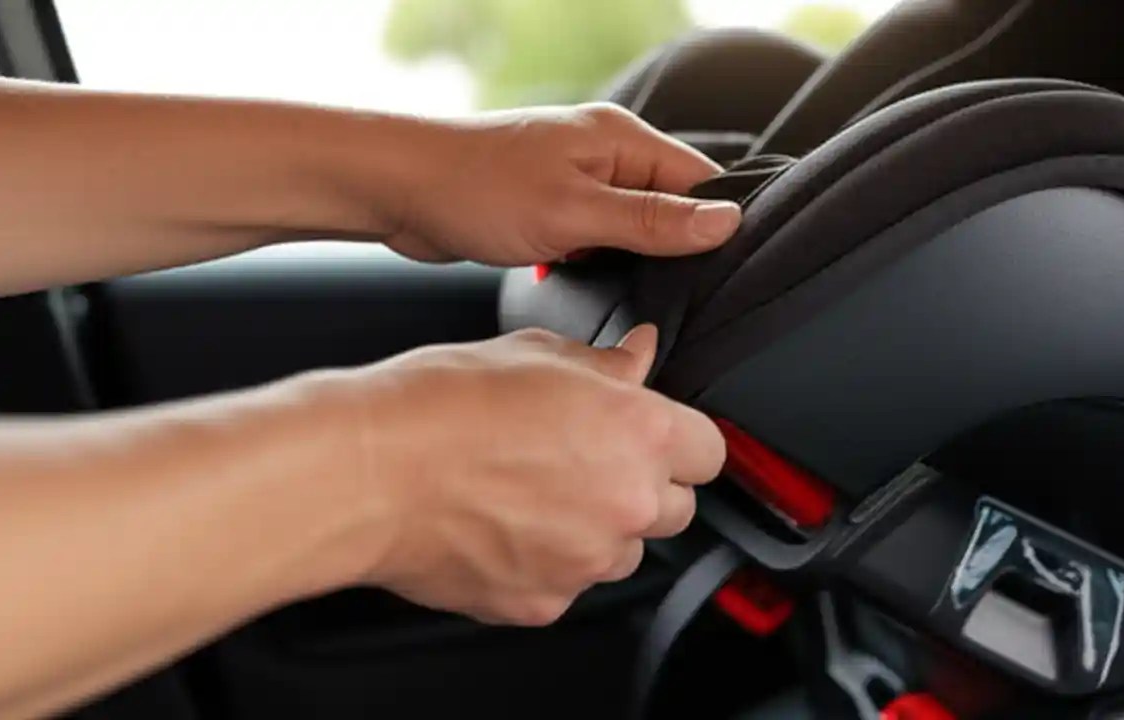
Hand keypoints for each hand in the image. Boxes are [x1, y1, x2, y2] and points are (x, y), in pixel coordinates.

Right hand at [334, 325, 724, 624]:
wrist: (366, 472)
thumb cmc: (438, 404)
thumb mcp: (534, 351)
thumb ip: (605, 364)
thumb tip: (639, 354)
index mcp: (638, 432)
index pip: (710, 450)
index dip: (680, 439)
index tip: (653, 435)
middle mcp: (626, 502)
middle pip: (676, 507)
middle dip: (644, 485)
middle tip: (584, 460)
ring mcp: (586, 560)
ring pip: (624, 550)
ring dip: (598, 527)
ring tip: (533, 491)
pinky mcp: (544, 601)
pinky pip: (569, 582)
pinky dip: (548, 561)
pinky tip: (503, 524)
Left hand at [387, 103, 742, 264]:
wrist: (397, 190)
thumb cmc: (475, 188)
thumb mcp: (575, 213)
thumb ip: (652, 221)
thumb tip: (726, 222)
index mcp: (621, 139)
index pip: (700, 181)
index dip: (715, 225)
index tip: (720, 271)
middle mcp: (604, 155)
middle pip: (670, 206)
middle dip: (671, 248)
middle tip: (668, 291)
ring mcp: (576, 181)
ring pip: (631, 228)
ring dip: (630, 259)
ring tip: (618, 284)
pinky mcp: (552, 208)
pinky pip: (595, 238)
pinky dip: (596, 262)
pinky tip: (584, 281)